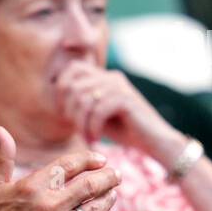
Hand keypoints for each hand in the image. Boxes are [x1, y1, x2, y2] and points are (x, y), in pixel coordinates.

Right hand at [0, 126, 119, 210]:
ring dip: (108, 200)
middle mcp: (47, 205)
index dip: (89, 159)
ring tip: (112, 195)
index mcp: (32, 186)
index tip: (101, 160)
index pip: (70, 164)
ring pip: (96, 210)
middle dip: (108, 177)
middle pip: (90, 185)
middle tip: (116, 175)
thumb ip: (3, 157)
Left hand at [55, 61, 183, 163]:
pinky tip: (94, 140)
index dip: (62, 88)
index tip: (64, 112)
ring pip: (84, 99)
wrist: (154, 141)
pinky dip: (92, 128)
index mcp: (105, 77)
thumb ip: (81, 105)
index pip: (74, 68)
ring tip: (87, 137)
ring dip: (80, 123)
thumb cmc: (125, 130)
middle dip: (70, 111)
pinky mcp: (126, 99)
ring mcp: (119, 87)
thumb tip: (57, 101)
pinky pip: (97, 111)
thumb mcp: (97, 115)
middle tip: (77, 129)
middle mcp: (111, 77)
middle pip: (74, 86)